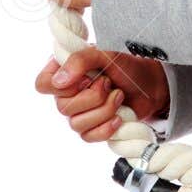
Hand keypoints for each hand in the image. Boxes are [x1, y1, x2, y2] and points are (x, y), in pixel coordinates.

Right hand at [33, 46, 169, 142]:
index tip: (84, 77)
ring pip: (76, 124)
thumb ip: (80, 60)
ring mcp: (78, 113)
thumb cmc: (126, 66)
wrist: (149, 85)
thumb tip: (59, 81)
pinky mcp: (91, 129)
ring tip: (118, 96)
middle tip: (109, 83)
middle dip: (93, 96)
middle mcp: (67, 93)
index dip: (60, 86)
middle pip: (62, 107)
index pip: (42, 84)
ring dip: (104, 110)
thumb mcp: (104, 54)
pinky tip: (119, 116)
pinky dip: (106, 127)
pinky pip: (88, 136)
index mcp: (64, 71)